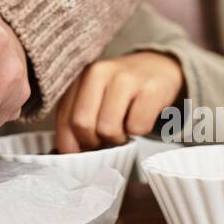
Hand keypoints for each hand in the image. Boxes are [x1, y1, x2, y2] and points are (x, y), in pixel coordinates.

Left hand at [53, 51, 184, 152]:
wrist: (159, 68)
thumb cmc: (122, 91)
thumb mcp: (94, 98)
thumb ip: (78, 120)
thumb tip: (71, 156)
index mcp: (80, 77)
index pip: (64, 119)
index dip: (71, 145)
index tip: (80, 154)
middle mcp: (99, 72)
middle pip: (82, 124)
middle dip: (93, 142)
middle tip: (104, 141)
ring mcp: (126, 79)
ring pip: (108, 128)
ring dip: (117, 139)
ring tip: (123, 130)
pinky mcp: (151, 89)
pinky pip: (137, 127)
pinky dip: (139, 131)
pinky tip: (140, 119)